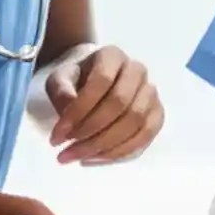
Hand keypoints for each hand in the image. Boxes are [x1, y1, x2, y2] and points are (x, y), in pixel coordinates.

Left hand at [44, 46, 163, 165]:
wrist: (95, 82)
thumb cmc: (76, 80)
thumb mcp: (59, 79)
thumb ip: (60, 90)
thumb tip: (69, 107)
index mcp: (112, 56)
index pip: (100, 81)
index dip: (79, 110)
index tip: (57, 136)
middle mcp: (137, 70)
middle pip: (120, 104)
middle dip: (91, 133)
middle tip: (66, 152)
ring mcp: (151, 92)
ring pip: (136, 122)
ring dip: (105, 146)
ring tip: (78, 158)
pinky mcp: (157, 114)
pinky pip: (145, 136)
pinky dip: (121, 152)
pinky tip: (96, 159)